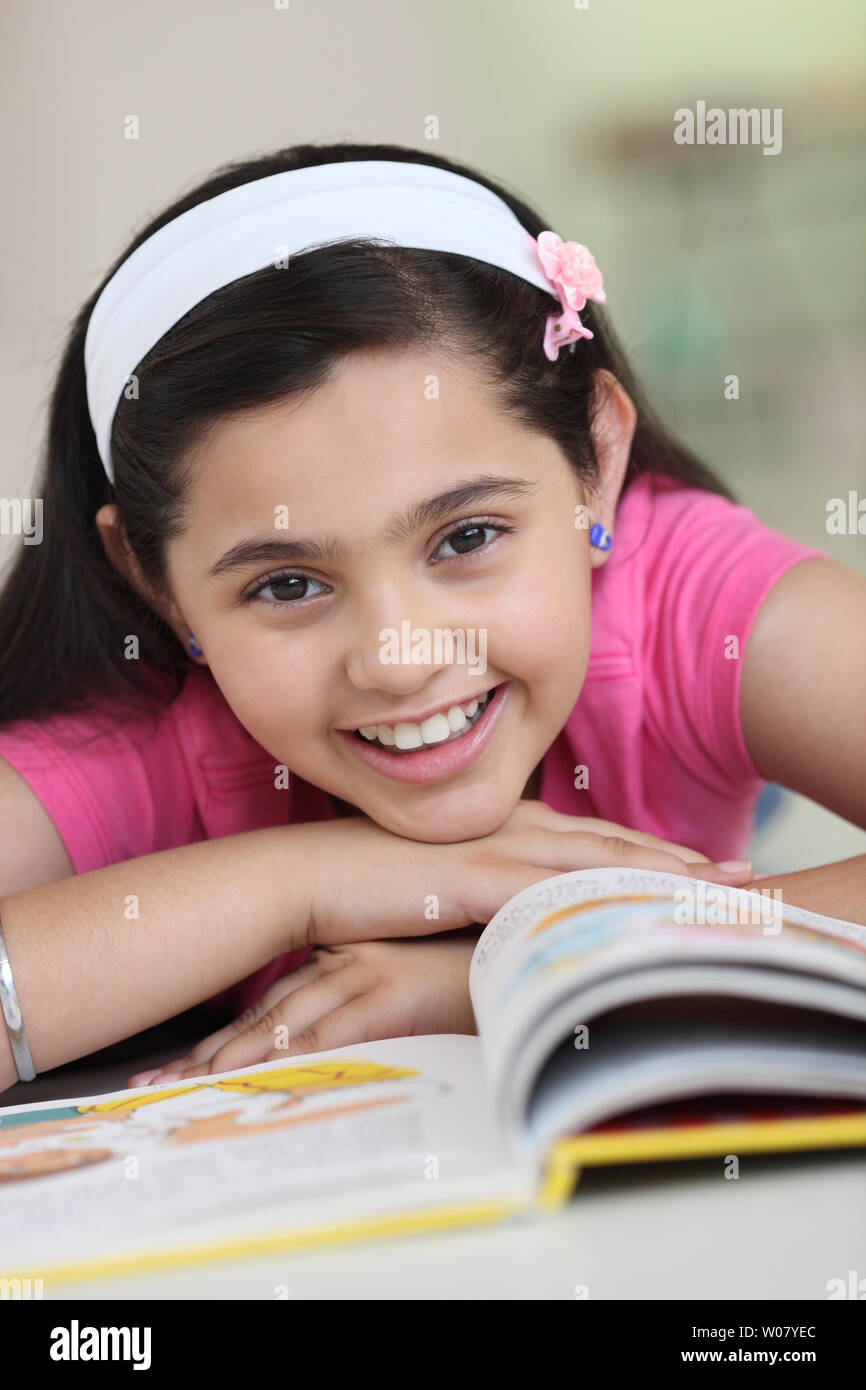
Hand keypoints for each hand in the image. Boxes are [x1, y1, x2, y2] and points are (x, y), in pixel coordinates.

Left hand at [127, 932, 477, 1083]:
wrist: (527, 941)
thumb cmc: (477, 964)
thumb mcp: (419, 982)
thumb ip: (383, 1001)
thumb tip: (346, 1038)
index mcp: (348, 954)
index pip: (275, 1002)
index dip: (227, 1036)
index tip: (181, 1068)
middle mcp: (349, 960)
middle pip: (268, 1013)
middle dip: (214, 1053)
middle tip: (160, 1084)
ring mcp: (370, 973)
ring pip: (289, 1024)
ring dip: (239, 1060)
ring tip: (188, 1092)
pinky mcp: (395, 992)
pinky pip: (335, 1035)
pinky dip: (295, 1059)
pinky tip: (264, 1080)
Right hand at [300, 798, 753, 949]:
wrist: (304, 876)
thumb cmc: (360, 886)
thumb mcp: (432, 889)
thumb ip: (475, 896)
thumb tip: (506, 926)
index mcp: (501, 829)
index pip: (590, 842)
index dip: (647, 854)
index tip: (695, 869)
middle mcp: (509, 830)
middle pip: (610, 845)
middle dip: (676, 862)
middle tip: (737, 877)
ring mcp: (495, 848)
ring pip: (598, 861)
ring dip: (660, 877)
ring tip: (716, 893)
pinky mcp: (477, 874)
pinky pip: (556, 890)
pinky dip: (605, 900)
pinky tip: (642, 915)